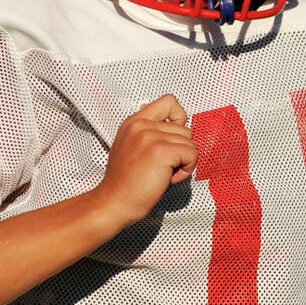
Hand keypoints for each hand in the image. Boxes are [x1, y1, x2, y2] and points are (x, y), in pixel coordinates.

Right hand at [92, 94, 198, 227]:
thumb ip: (147, 133)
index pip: (169, 101)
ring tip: (163, 173)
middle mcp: (141, 125)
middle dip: (180, 149)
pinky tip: (168, 178)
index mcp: (133, 122)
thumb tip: (173, 126)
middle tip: (162, 166)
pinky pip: (192, 154)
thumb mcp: (130, 147)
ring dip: (183, 161)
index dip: (179, 118)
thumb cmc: (124, 183)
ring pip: (190, 142)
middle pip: (184, 128)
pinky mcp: (162, 151)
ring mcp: (151, 136)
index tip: (173, 137)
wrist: (114, 203)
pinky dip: (186, 170)